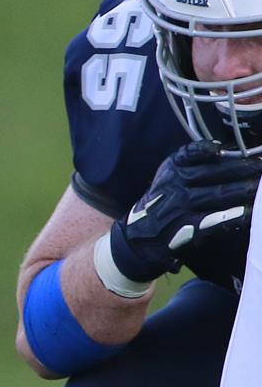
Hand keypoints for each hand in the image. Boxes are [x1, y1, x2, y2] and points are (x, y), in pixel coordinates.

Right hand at [108, 140, 261, 283]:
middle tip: (260, 166)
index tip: (225, 148)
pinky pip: (216, 220)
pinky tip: (249, 213)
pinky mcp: (188, 228)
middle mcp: (175, 185)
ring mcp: (181, 207)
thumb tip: (226, 152)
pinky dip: (234, 216)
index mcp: (171, 169)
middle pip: (213, 173)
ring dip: (244, 190)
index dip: (208, 149)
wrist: (138, 237)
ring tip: (260, 187)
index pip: (191, 153)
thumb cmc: (161, 203)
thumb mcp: (168, 178)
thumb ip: (191, 164)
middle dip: (242, 169)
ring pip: (218, 195)